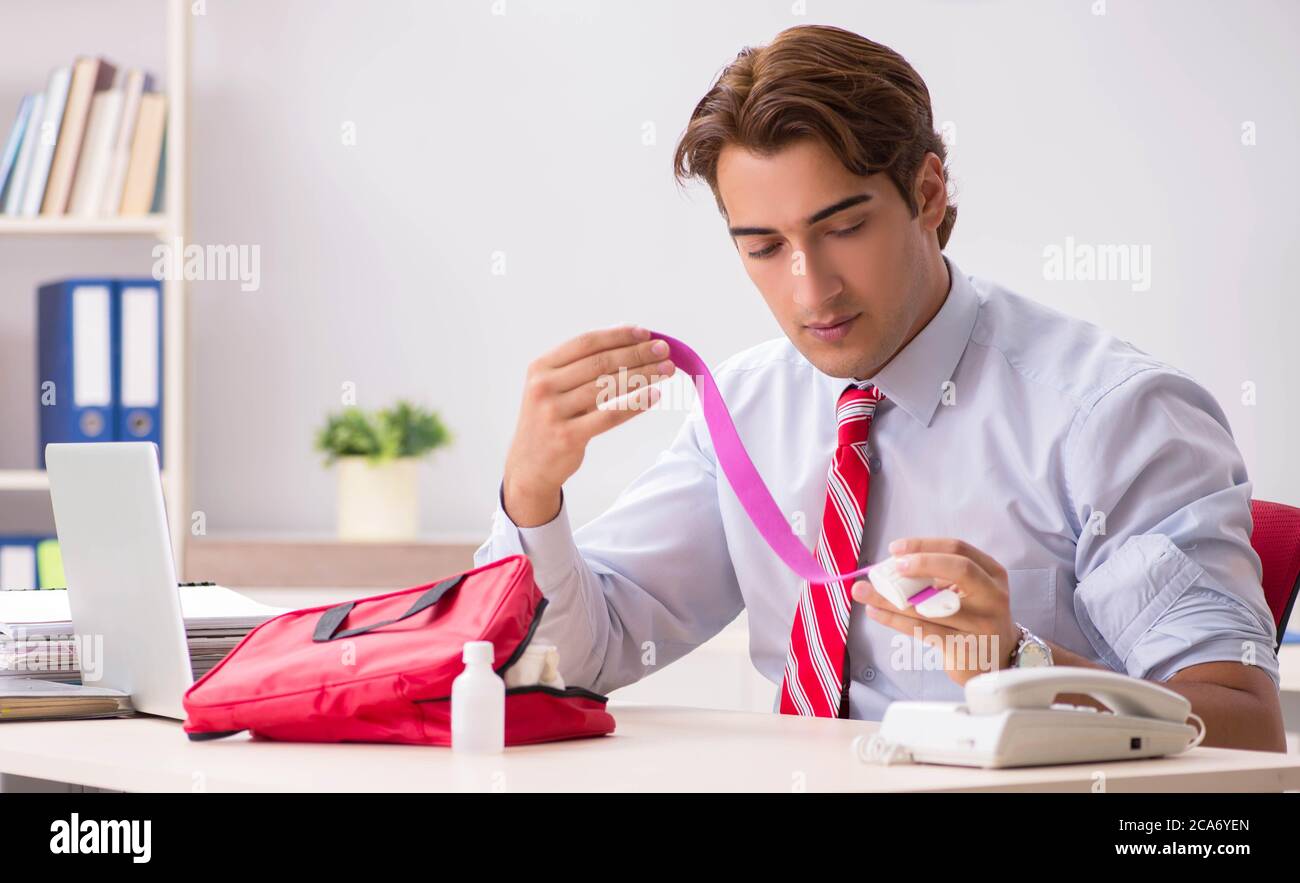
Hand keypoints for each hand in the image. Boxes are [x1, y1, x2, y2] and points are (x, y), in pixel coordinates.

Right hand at [503, 324, 675, 525]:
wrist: (529, 466)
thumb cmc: (550, 421)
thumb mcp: (554, 388)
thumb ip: (582, 367)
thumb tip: (626, 340)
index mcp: (541, 368)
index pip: (586, 343)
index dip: (617, 336)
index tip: (644, 333)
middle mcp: (544, 386)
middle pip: (600, 363)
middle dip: (636, 353)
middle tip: (663, 349)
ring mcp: (553, 412)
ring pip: (608, 387)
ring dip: (642, 375)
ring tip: (666, 369)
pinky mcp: (568, 436)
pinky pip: (610, 415)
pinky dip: (635, 404)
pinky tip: (654, 395)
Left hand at [850, 537, 1020, 686]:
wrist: (996, 662)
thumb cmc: (973, 619)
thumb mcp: (968, 592)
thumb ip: (939, 576)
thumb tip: (890, 566)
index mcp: (992, 574)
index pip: (958, 549)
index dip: (924, 546)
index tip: (895, 548)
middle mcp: (992, 596)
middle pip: (959, 569)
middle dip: (922, 562)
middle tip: (891, 566)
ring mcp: (981, 624)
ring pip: (930, 606)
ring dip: (890, 598)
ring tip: (862, 591)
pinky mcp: (964, 647)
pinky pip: (923, 630)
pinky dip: (894, 619)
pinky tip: (874, 612)